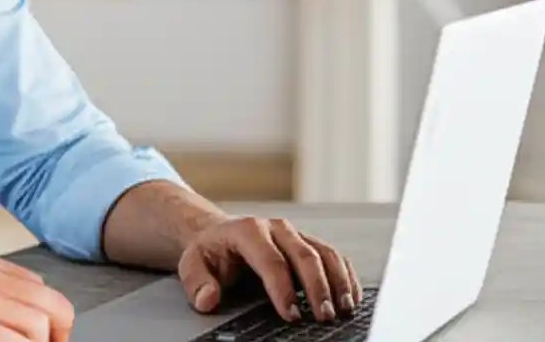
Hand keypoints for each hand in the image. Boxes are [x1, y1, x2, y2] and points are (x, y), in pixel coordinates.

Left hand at [177, 217, 362, 322]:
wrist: (219, 235)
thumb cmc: (210, 252)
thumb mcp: (193, 264)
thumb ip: (197, 282)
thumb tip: (207, 299)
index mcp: (248, 231)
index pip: (271, 260)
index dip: (283, 289)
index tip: (292, 315)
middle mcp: (276, 228)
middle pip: (304, 255)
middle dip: (317, 287)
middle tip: (323, 316)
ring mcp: (295, 234)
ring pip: (325, 253)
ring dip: (338, 282)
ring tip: (343, 309)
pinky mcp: (308, 242)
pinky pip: (334, 256)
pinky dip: (346, 276)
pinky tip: (351, 297)